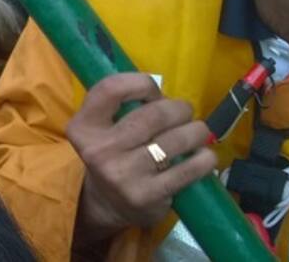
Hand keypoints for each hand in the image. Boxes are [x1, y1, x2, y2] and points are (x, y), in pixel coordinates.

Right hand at [66, 74, 215, 243]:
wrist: (108, 204)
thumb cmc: (113, 154)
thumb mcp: (102, 128)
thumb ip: (123, 106)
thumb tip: (165, 96)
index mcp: (84, 127)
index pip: (111, 89)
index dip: (141, 83)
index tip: (154, 93)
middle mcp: (100, 150)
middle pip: (153, 114)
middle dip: (179, 109)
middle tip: (185, 113)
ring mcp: (123, 175)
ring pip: (175, 139)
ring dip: (196, 131)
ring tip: (198, 133)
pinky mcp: (147, 195)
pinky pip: (188, 169)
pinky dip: (204, 158)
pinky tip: (204, 156)